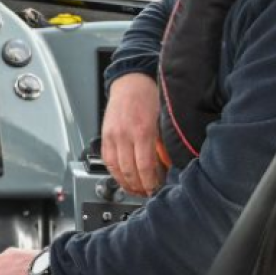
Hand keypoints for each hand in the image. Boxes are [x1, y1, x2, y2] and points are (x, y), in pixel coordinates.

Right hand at [101, 73, 162, 195]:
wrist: (130, 81)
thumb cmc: (150, 96)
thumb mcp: (163, 119)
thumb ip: (165, 142)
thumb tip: (170, 165)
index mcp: (142, 130)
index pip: (146, 167)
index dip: (151, 183)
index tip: (157, 189)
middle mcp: (124, 135)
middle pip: (130, 171)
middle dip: (140, 186)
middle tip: (149, 193)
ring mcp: (112, 136)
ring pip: (116, 169)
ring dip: (127, 183)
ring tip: (137, 189)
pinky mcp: (105, 136)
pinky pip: (107, 161)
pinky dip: (115, 173)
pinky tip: (123, 178)